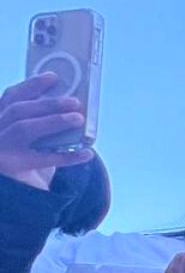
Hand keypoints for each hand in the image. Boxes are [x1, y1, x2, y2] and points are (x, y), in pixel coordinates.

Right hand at [0, 75, 93, 189]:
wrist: (15, 196)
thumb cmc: (27, 159)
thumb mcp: (30, 137)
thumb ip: (40, 121)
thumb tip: (72, 105)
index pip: (10, 97)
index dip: (31, 85)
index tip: (54, 77)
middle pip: (18, 111)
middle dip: (47, 103)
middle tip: (75, 102)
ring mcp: (0, 149)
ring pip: (24, 129)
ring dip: (53, 121)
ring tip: (79, 119)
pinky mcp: (11, 168)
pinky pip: (42, 159)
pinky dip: (67, 156)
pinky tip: (87, 153)